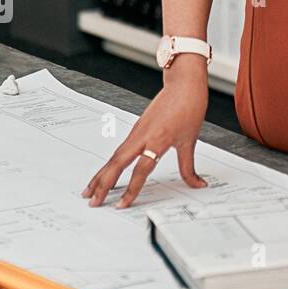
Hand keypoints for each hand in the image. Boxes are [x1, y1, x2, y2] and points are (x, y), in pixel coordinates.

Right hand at [81, 64, 208, 207]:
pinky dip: (109, 164)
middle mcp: (142, 136)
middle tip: (93, 202)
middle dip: (103, 184)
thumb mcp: (190, 140)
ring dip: (101, 175)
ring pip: (114, 157)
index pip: (141, 170)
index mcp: (158, 140)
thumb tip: (198, 184)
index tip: (122, 204)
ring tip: (89, 191)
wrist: (184, 84)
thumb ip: (189, 167)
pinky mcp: (135, 129)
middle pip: (118, 163)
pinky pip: (119, 150)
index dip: (131, 189)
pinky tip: (105, 173)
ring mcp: (136, 132)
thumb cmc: (189, 108)